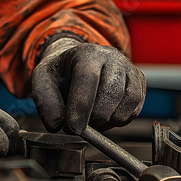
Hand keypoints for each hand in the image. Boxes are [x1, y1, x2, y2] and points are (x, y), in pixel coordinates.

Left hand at [31, 38, 145, 133]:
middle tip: (81, 125)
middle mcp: (111, 56)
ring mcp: (128, 67)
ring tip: (92, 120)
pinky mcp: (139, 81)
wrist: (75, 63)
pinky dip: (120, 119)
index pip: (87, 78)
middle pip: (112, 92)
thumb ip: (45, 102)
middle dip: (95, 117)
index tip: (73, 128)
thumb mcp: (42, 82)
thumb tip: (58, 125)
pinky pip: (135, 107)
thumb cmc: (60, 74)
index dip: (80, 106)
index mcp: (85, 53)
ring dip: (109, 120)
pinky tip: (105, 116)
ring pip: (128, 101)